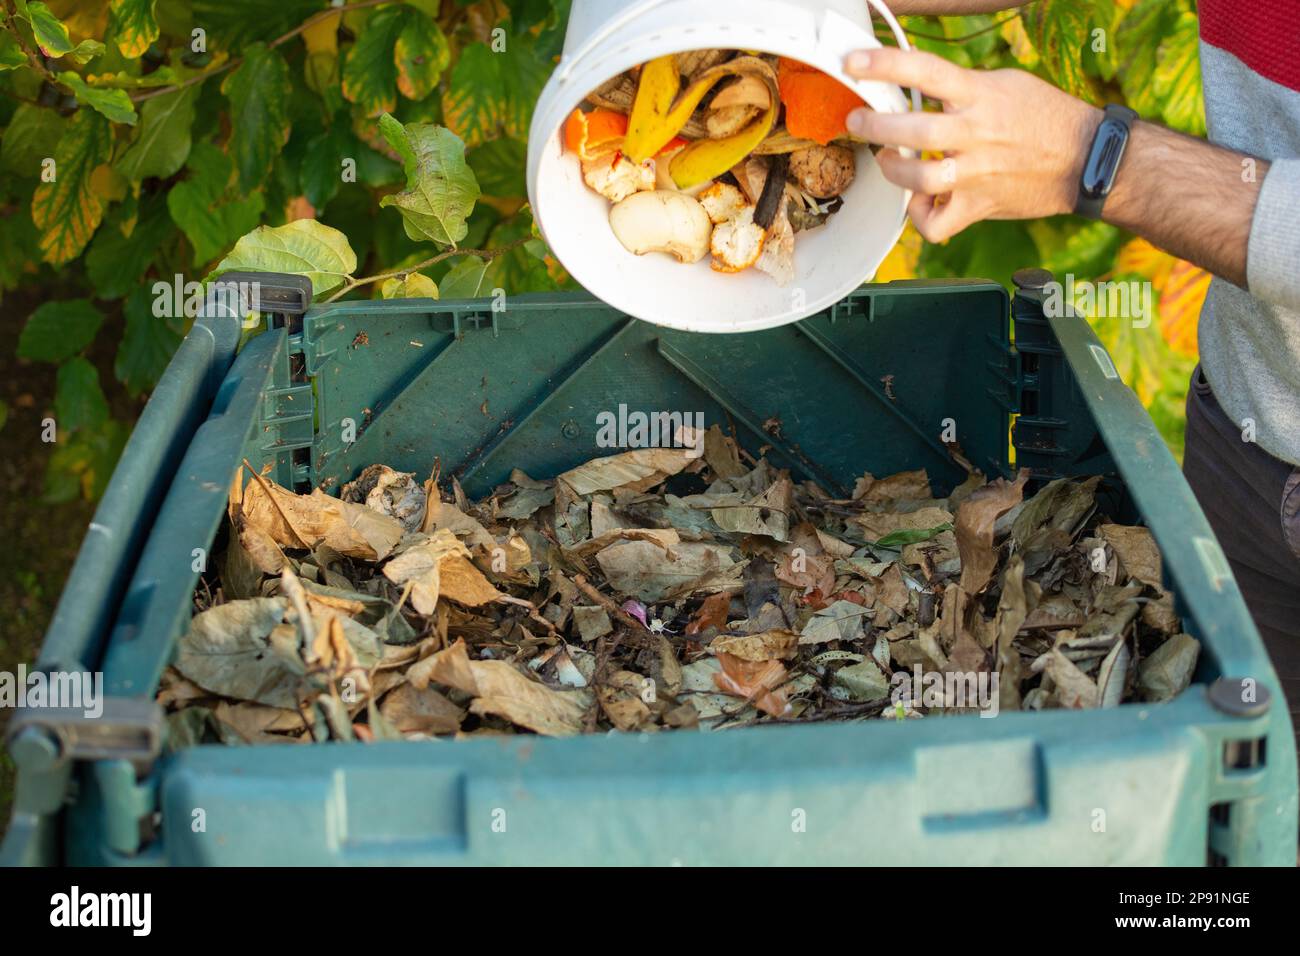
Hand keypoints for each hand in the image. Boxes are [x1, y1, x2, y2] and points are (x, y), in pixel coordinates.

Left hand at [843, 48, 1101, 241]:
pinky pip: (937, 223)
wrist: (1084, 159)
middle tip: (859, 120)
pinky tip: (921, 202)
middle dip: (876, 127)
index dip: (886, 64)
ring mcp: (977, 173)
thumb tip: (916, 86)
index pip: (927, 71)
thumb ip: (961, 88)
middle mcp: (977, 133)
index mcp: (981, 95)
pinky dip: (920, 216)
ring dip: (894, 171)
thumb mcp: (1004, 85)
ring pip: (921, 179)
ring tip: (888, 160)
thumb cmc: (1043, 117)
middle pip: (915, 131)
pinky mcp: (978, 205)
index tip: (854, 62)